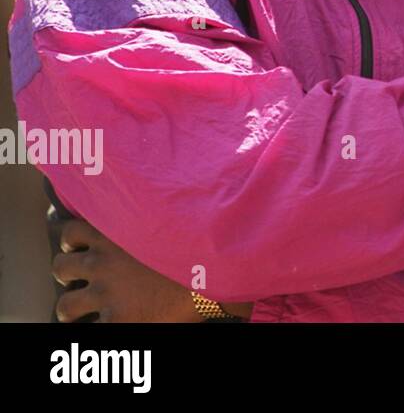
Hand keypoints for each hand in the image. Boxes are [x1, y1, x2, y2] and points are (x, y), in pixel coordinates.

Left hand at [51, 218, 251, 321]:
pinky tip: (106, 326)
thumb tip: (151, 199)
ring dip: (71, 308)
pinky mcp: (116, 320)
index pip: (71, 231)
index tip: (78, 247)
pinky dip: (93, 329)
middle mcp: (103, 262)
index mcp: (113, 233)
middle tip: (79, 279)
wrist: (217, 272)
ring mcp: (106, 293)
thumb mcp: (169, 216)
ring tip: (81, 311)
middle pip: (61, 267)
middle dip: (67, 274)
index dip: (72, 241)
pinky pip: (87, 331)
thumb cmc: (200, 240)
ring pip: (65, 306)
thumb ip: (149, 214)